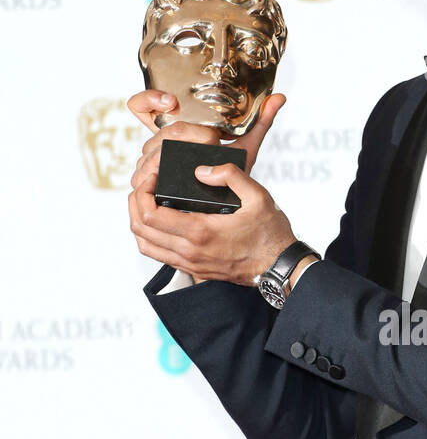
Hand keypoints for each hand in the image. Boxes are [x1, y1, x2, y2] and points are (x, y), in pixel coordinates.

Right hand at [126, 87, 285, 174]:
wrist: (229, 206)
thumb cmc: (232, 174)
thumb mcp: (246, 147)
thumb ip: (260, 122)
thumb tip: (279, 98)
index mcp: (178, 131)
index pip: (144, 106)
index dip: (151, 98)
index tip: (172, 101)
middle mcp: (161, 144)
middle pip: (160, 130)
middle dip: (185, 132)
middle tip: (210, 140)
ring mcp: (152, 164)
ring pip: (150, 152)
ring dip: (172, 154)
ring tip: (195, 160)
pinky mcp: (150, 185)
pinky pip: (141, 177)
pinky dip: (152, 175)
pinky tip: (162, 179)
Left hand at [127, 90, 288, 282]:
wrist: (280, 267)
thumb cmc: (271, 234)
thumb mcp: (258, 196)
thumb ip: (230, 175)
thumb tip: (202, 169)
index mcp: (199, 232)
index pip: (149, 214)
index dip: (142, 190)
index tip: (153, 175)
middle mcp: (189, 251)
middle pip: (139, 229)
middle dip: (135, 202)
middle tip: (146, 184)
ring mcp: (190, 263)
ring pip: (144, 244)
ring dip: (139, 221)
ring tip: (147, 200)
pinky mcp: (194, 269)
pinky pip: (158, 254)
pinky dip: (150, 236)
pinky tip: (160, 221)